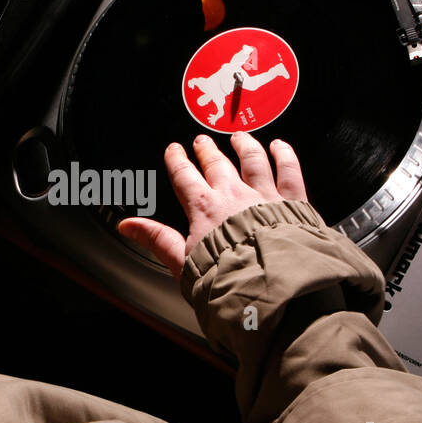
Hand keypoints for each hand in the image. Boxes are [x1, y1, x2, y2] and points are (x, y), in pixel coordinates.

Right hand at [118, 132, 307, 275]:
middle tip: (202, 141)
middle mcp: (234, 195)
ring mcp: (264, 196)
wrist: (271, 285)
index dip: (178, 161)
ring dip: (244, 146)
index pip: (185, 177)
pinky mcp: (293, 203)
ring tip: (239, 136)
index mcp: (205, 209)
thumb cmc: (228, 280)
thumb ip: (157, 239)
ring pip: (253, 160)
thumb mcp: (182, 263)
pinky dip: (284, 155)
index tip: (174, 150)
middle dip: (208, 150)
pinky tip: (280, 146)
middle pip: (218, 164)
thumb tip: (128, 226)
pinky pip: (289, 171)